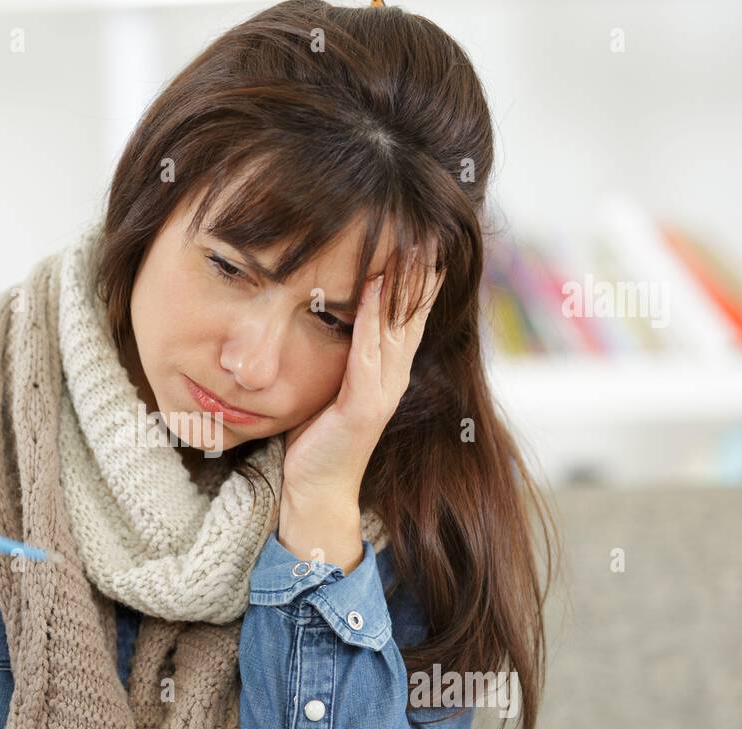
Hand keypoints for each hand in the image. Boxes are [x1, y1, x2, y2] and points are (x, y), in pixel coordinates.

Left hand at [281, 243, 444, 506]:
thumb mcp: (331, 382)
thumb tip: (327, 311)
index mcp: (386, 369)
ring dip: (403, 286)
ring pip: (396, 327)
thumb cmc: (317, 435)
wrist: (313, 488)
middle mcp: (392, 376)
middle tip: (428, 227)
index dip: (417, 276)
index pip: (406, 314)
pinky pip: (369, 355)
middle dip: (420, 271)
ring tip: (411, 245)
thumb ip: (342, 351)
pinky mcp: (363, 407)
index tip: (422, 235)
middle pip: (411, 314)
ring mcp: (382, 392)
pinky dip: (373, 321)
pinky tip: (376, 289)